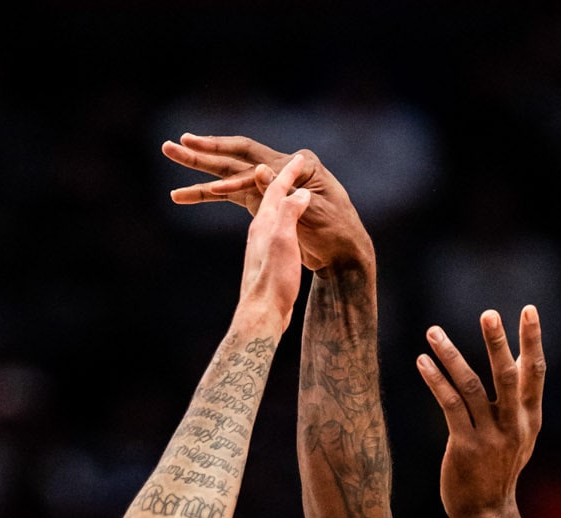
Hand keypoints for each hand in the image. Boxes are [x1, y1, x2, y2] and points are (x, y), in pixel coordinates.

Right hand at [165, 132, 371, 272]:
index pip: (251, 157)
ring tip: (169, 156)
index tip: (206, 172)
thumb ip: (285, 193)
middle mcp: (280, 168)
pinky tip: (184, 195)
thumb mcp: (312, 213)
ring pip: (227, 173)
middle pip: (234, 157)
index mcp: (296, 164)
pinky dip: (209, 195)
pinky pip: (230, 195)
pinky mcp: (261, 202)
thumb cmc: (335, 233)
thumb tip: (259, 170)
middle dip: (202, 152)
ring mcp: (269, 185)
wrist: (343, 255)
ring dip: (199, 169)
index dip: (225, 161)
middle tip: (173, 144)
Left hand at [235, 156, 310, 332]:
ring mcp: (261, 248)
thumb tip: (301, 191)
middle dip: (282, 181)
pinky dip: (282, 224)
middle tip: (295, 168)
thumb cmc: (274, 279)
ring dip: (280, 201)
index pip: (276, 187)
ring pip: (271, 215)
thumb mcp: (284, 241)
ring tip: (290, 194)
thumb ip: (290, 212)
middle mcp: (259, 231)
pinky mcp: (266, 263)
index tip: (301, 158)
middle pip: (269, 197)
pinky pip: (275, 234)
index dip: (289, 172)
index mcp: (265, 222)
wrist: (262, 315)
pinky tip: (284, 231)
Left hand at [416, 308, 544, 517]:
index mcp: (529, 418)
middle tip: (489, 314)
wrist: (486, 512)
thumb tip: (520, 355)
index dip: (532, 341)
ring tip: (433, 331)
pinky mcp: (465, 448)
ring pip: (471, 388)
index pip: (534, 372)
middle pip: (507, 377)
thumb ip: (521, 397)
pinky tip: (423, 362)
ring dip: (451, 356)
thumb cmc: (500, 467)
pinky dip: (436, 382)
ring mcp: (490, 437)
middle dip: (497, 344)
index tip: (528, 310)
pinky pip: (450, 407)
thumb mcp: (520, 433)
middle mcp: (513, 425)